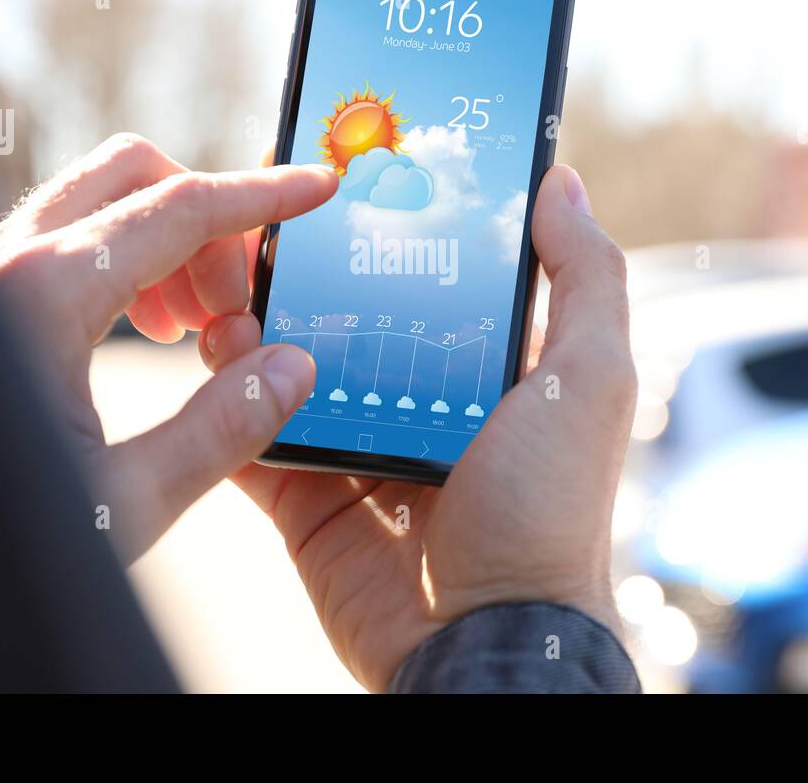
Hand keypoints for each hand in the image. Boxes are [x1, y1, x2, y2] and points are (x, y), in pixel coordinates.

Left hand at [0, 134, 338, 559]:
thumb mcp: (119, 504)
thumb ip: (218, 432)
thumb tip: (290, 368)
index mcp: (43, 295)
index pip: (182, 209)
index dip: (264, 196)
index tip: (318, 188)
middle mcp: (3, 262)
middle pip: (135, 175)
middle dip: (209, 219)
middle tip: (236, 307)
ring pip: (97, 202)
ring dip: (167, 243)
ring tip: (194, 332)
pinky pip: (65, 238)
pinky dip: (124, 260)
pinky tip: (142, 331)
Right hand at [205, 164, 636, 691]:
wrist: (481, 638)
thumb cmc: (550, 511)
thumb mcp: (590, 381)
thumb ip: (582, 278)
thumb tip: (558, 180)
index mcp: (482, 363)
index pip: (425, 272)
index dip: (387, 223)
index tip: (345, 169)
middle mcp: (415, 395)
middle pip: (344, 310)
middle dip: (301, 267)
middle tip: (263, 226)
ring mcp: (355, 443)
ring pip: (287, 364)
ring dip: (254, 320)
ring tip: (234, 286)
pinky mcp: (306, 494)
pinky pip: (254, 435)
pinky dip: (228, 400)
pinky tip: (217, 358)